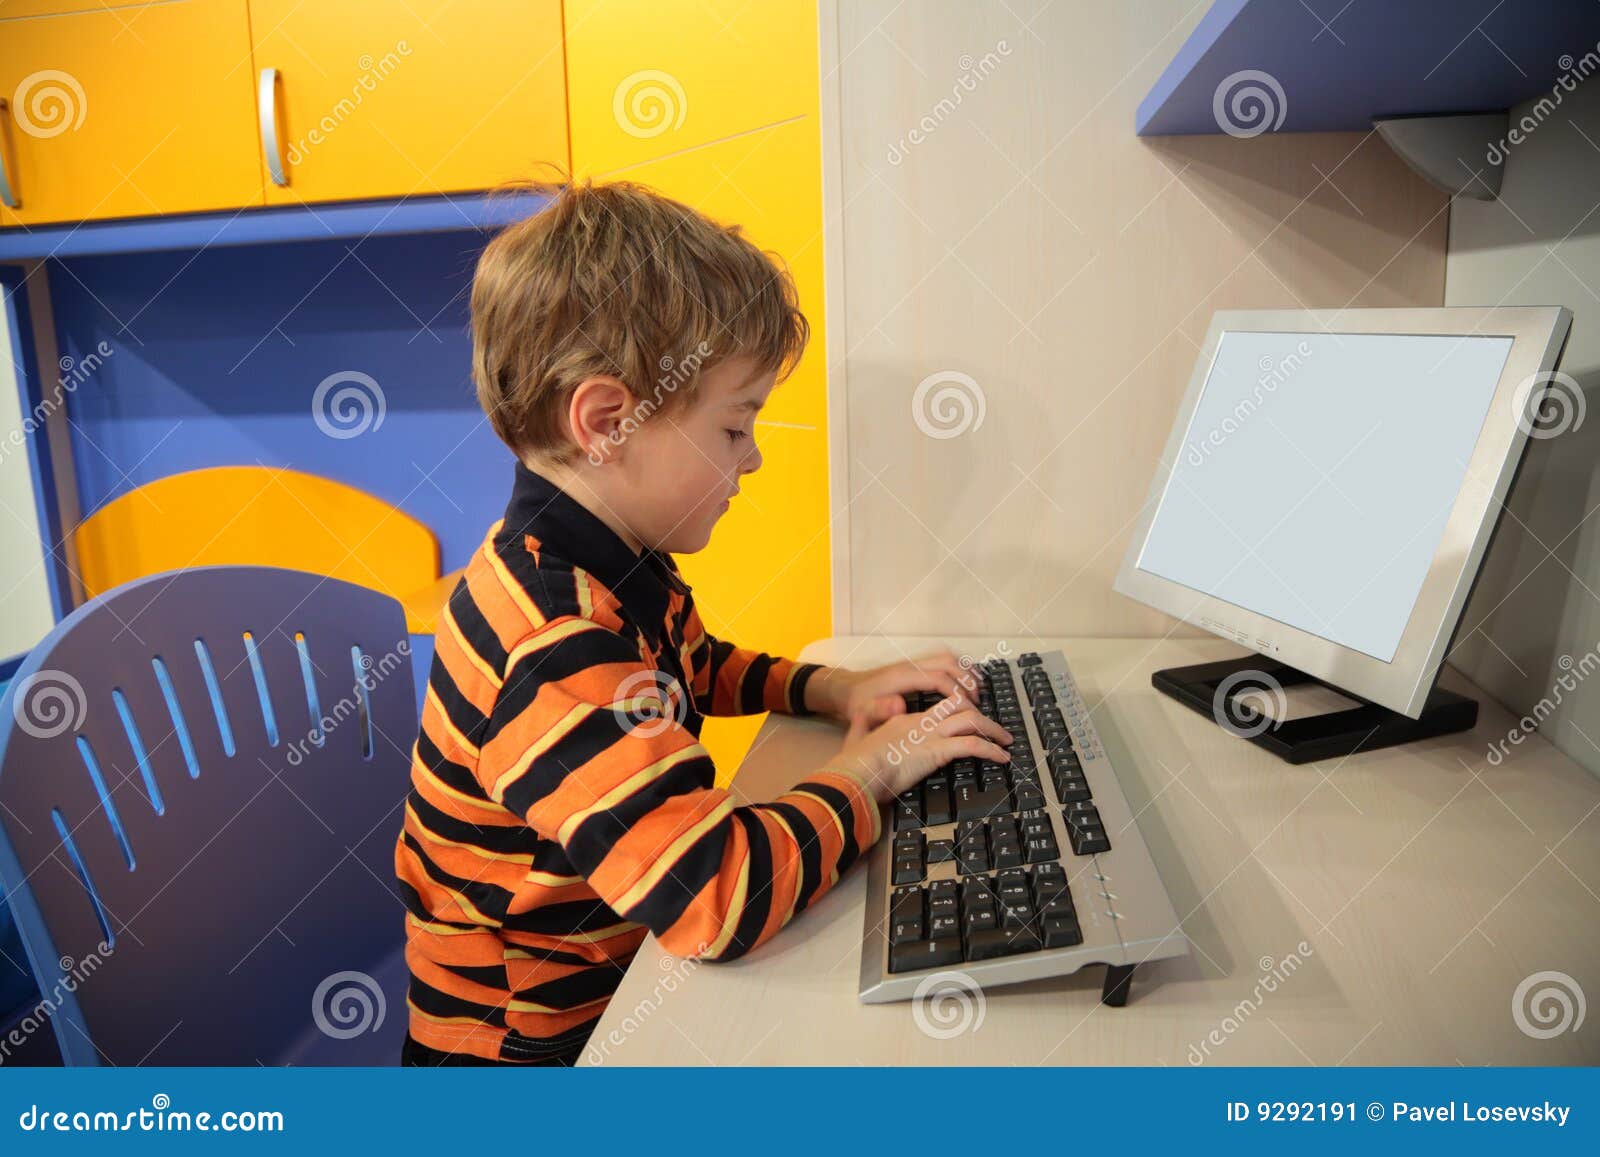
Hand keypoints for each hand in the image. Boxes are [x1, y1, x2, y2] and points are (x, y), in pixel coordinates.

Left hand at [807, 649, 984, 729]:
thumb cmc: (856, 703)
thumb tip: (900, 705)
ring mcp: (913, 663)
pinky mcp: (915, 666)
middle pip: (948, 663)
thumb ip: (880, 710)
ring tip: (980, 690)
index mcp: (901, 677)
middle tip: (979, 702)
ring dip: (966, 671)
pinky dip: (959, 668)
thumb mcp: (863, 711)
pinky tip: (966, 681)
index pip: (939, 679)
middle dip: (967, 681)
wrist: (844, 688)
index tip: (969, 710)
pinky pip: (943, 660)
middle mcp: (910, 666)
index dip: (957, 693)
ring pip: (948, 658)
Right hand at [827, 702, 1013, 804]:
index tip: (969, 725)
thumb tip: (875, 712)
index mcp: (902, 721)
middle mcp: (919, 723)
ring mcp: (928, 735)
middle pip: (959, 707)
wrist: (853, 775)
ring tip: (1006, 743)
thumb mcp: (857, 738)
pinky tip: (1001, 758)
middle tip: (998, 731)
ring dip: (992, 730)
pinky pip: (972, 745)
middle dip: (983, 717)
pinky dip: (991, 750)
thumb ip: (867, 723)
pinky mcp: (936, 751)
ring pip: (971, 720)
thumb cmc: (852, 766)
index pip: (939, 710)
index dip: (958, 712)